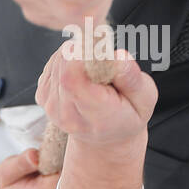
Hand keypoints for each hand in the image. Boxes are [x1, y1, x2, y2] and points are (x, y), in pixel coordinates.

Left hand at [35, 44, 157, 149]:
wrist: (106, 137)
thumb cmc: (127, 115)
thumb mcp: (145, 98)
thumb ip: (133, 79)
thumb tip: (118, 56)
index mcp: (96, 116)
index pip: (73, 79)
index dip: (84, 55)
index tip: (101, 50)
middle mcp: (68, 114)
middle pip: (65, 65)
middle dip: (84, 51)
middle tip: (103, 59)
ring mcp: (52, 107)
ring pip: (59, 59)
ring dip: (78, 55)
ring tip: (95, 71)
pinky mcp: (43, 96)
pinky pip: (54, 62)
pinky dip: (69, 59)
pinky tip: (83, 72)